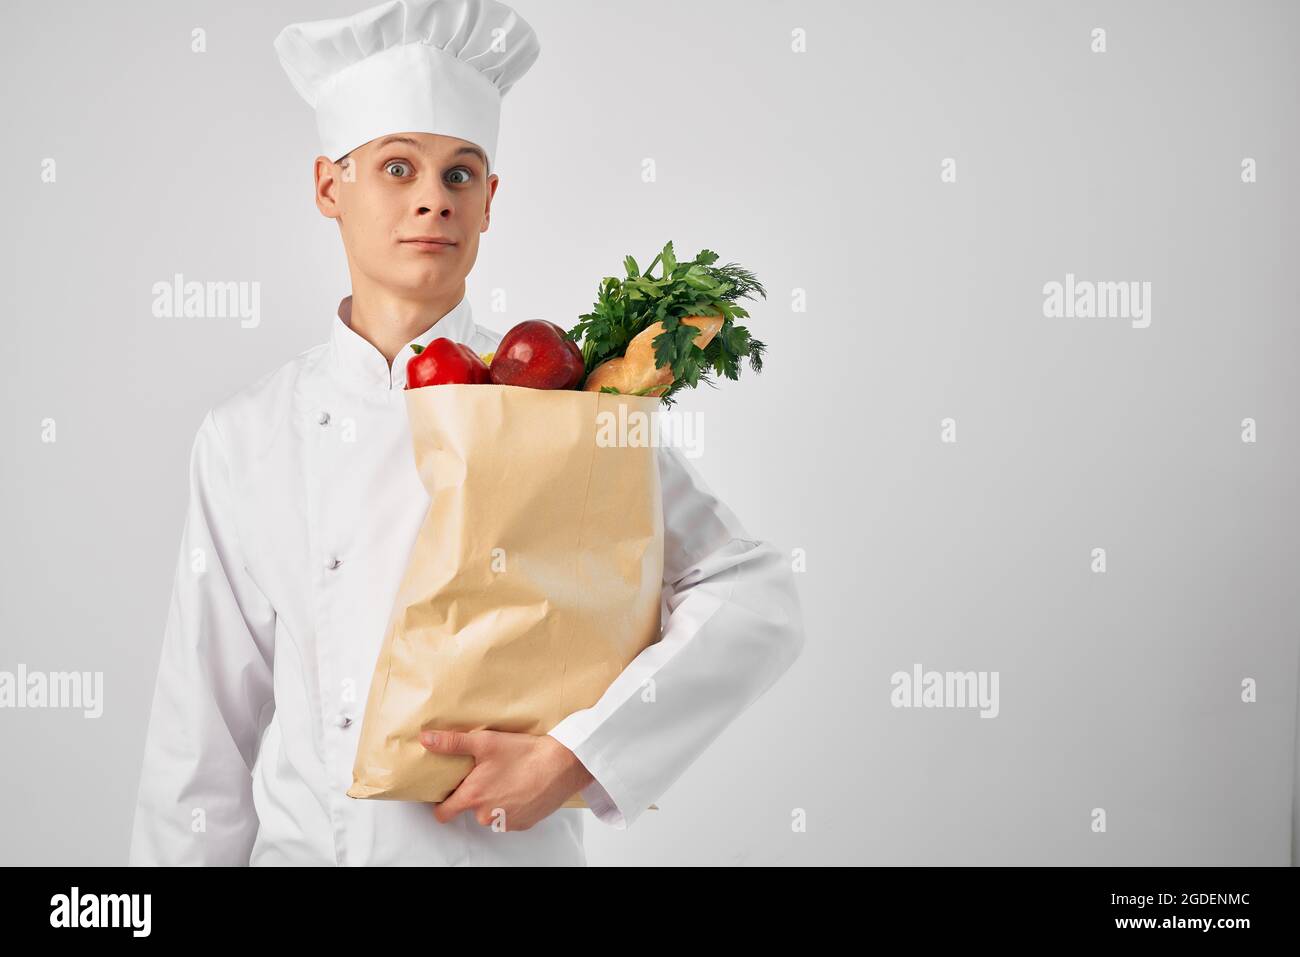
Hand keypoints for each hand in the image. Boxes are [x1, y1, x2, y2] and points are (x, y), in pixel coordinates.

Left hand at [420, 729, 594, 830]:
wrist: (562, 765)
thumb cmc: (524, 754)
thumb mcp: (485, 742)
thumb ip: (452, 743)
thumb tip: (426, 739)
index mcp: (473, 798)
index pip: (443, 814)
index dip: (441, 804)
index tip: (446, 794)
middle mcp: (487, 815)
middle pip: (470, 810)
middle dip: (475, 795)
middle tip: (487, 775)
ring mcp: (507, 822)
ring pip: (492, 814)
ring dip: (495, 800)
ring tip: (507, 778)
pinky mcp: (525, 823)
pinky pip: (511, 817)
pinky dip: (513, 805)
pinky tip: (521, 786)